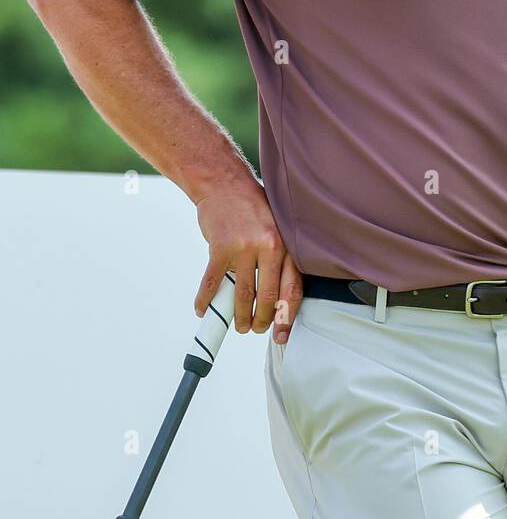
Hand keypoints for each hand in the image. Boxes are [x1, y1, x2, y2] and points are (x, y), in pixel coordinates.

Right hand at [192, 175, 302, 343]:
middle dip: (262, 320)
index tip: (282, 335)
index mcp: (285, 245)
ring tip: (238, 325)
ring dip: (238, 316)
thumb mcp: (276, 227)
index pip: (292, 289)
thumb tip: (280, 295)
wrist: (224, 183)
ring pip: (242, 295)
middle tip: (255, 329)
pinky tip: (202, 309)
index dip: (287, 317)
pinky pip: (213, 283)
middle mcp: (268, 247)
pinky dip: (206, 300)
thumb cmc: (251, 207)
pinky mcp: (220, 248)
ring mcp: (244, 248)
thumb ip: (280, 257)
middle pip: (268, 297)